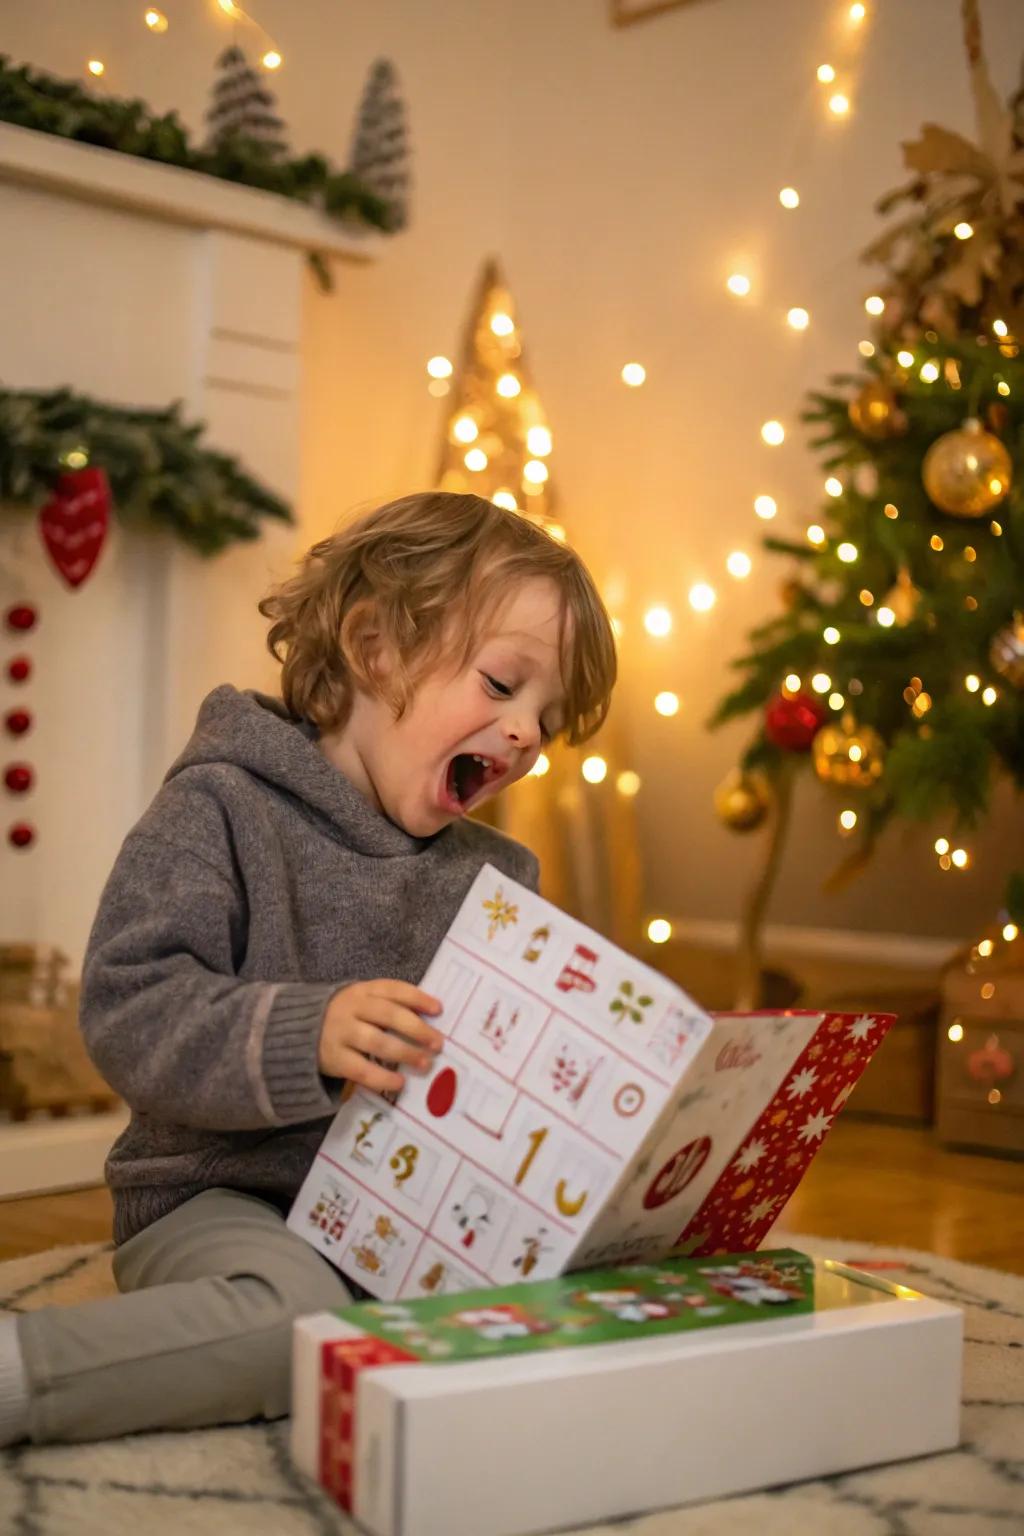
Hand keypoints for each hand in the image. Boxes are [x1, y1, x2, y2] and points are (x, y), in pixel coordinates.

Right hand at [318, 980, 442, 1093]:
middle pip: (389, 1015)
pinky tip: (399, 1083)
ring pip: (378, 1042)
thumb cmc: (343, 1018)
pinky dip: (383, 1078)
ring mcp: (341, 1033)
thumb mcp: (360, 1002)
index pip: (393, 989)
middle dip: (417, 1029)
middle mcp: (351, 1008)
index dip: (417, 998)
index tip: (438, 1010)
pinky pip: (362, 1070)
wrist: (296, 1033)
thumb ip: (387, 1005)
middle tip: (437, 1043)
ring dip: (405, 1053)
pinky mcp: (334, 1059)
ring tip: (424, 1063)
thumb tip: (429, 1021)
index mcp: (362, 991)